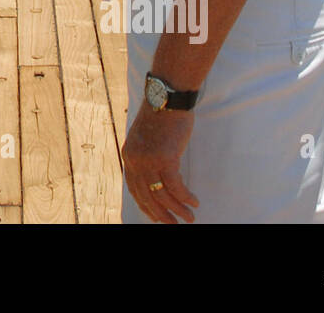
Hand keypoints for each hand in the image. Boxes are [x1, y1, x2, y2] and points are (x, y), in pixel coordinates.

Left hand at [121, 107, 199, 223]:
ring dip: (177, 210)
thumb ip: (146, 155)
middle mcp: (135, 160)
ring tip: (189, 218)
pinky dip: (185, 197)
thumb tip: (154, 175)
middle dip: (160, 214)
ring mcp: (149, 161)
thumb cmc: (161, 115)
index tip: (154, 216)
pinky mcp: (165, 159)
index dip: (145, 205)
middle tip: (172, 225)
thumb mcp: (145, 137)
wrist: (167, 98)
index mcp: (129, 155)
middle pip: (147, 196)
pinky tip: (194, 201)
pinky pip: (176, 187)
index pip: (134, 188)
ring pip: (162, 195)